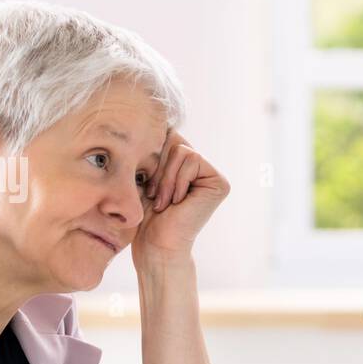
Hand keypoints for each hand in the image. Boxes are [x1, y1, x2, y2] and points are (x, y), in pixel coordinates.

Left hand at [133, 130, 229, 266]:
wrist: (155, 246)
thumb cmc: (143, 216)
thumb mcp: (143, 174)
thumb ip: (154, 148)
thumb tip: (156, 117)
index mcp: (184, 165)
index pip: (165, 137)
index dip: (151, 158)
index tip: (147, 188)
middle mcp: (201, 168)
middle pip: (174, 140)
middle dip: (158, 168)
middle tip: (155, 196)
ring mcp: (213, 175)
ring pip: (182, 149)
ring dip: (166, 177)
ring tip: (164, 201)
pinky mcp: (219, 183)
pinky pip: (192, 158)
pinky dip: (177, 180)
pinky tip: (177, 203)